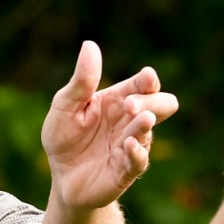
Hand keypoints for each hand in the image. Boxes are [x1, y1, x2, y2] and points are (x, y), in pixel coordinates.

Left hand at [40, 42, 178, 211]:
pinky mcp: (126, 170)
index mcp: (119, 100)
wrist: (61, 178)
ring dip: (145, 124)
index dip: (149, 80)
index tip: (146, 77)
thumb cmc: (65, 139)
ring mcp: (132, 145)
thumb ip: (81, 81)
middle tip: (130, 105)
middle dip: (153, 101)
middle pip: (163, 104)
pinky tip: (128, 145)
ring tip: (139, 118)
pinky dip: (137, 152)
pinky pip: (140, 160)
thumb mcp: (65, 107)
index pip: (144, 84)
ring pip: (151, 130)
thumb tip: (90, 45)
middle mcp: (130, 121)